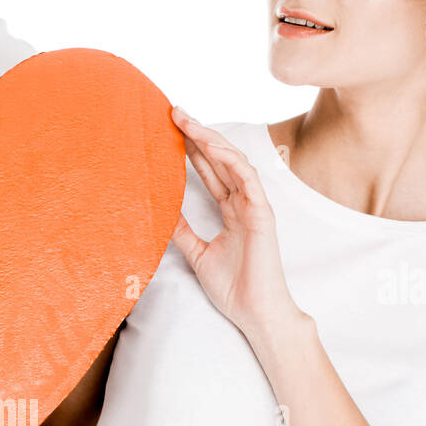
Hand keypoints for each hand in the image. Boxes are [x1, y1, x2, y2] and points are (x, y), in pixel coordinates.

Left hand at [170, 108, 302, 340]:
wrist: (255, 312)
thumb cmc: (234, 288)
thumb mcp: (198, 254)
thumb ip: (183, 232)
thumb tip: (162, 213)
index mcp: (231, 211)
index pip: (210, 172)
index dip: (192, 150)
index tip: (169, 131)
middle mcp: (243, 203)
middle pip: (219, 160)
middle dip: (197, 135)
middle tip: (174, 113)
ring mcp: (254, 206)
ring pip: (233, 162)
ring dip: (210, 140)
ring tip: (187, 121)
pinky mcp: (263, 214)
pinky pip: (247, 179)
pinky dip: (229, 160)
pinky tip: (210, 145)